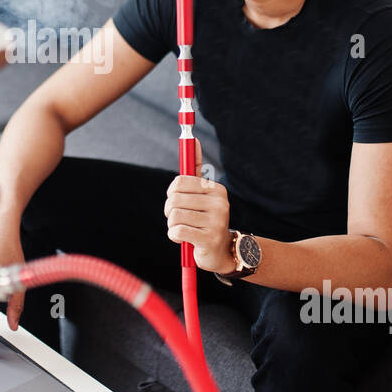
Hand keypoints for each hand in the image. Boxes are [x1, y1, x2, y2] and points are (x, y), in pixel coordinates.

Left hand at [164, 139, 231, 272]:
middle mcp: (220, 203)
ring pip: (174, 216)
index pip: (180, 181)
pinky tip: (183, 239)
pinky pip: (177, 231)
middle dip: (169, 210)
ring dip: (172, 225)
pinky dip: (174, 236)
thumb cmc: (205, 218)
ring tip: (182, 229)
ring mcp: (216, 222)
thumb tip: (193, 140)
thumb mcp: (201, 194)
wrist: (221, 251)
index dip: (172, 192)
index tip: (176, 200)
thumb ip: (196, 169)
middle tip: (177, 218)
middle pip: (174, 199)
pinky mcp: (209, 239)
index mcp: (216, 190)